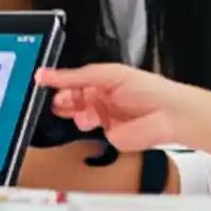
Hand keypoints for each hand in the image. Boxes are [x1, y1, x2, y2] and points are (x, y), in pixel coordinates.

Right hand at [34, 64, 180, 151]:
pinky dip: (83, 129)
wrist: (169, 116)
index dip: (58, 82)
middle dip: (62, 100)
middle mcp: (102, 99)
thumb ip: (75, 77)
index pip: (73, 80)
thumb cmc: (147, 89)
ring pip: (77, 116)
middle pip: (72, 99)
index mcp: (103, 80)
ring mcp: (104, 118)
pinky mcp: (108, 136)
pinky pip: (89, 134)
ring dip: (72, 113)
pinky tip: (84, 121)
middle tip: (54, 100)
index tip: (41, 82)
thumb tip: (47, 74)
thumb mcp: (107, 75)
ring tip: (72, 108)